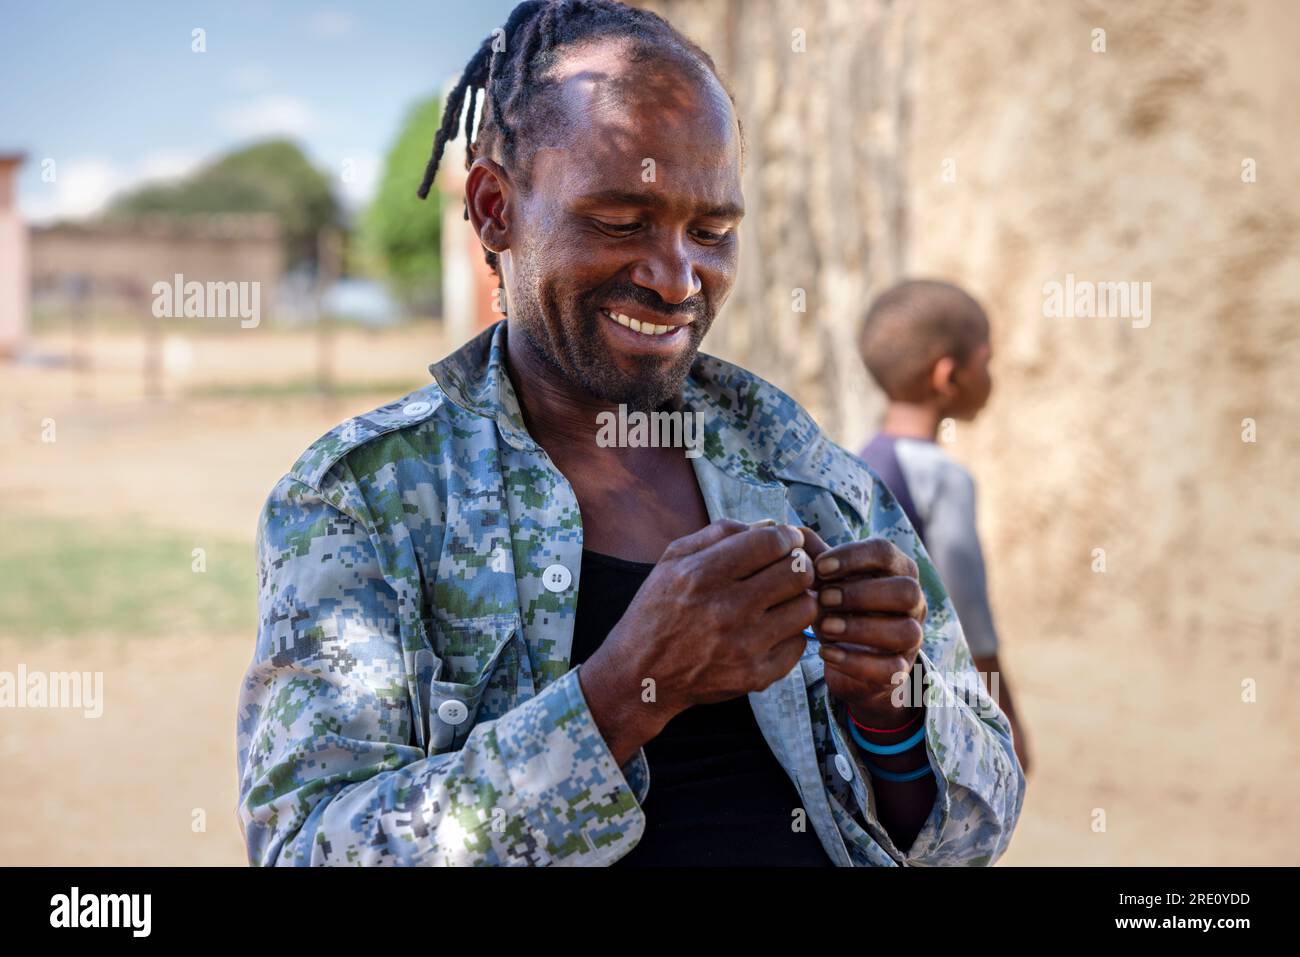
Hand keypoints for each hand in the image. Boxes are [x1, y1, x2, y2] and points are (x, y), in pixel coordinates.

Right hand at [585, 519, 817, 732]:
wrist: (641, 675)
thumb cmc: (657, 611)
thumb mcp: (672, 560)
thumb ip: (719, 534)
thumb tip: (769, 523)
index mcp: (703, 575)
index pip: (771, 543)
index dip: (787, 537)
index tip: (786, 541)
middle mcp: (725, 610)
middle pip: (798, 573)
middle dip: (798, 563)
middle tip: (788, 567)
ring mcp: (743, 646)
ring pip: (806, 608)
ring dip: (798, 598)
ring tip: (780, 600)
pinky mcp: (755, 676)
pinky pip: (799, 644)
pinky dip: (789, 633)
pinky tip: (770, 630)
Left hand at [799, 528, 926, 728]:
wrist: (851, 656)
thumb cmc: (840, 606)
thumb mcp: (828, 580)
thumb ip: (815, 557)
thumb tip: (794, 534)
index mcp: (897, 570)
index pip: (885, 552)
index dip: (852, 557)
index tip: (819, 567)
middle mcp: (914, 602)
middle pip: (906, 591)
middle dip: (862, 594)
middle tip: (824, 598)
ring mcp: (913, 637)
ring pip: (905, 631)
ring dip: (861, 628)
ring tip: (823, 627)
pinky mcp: (902, 670)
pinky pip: (892, 669)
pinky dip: (857, 662)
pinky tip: (826, 654)